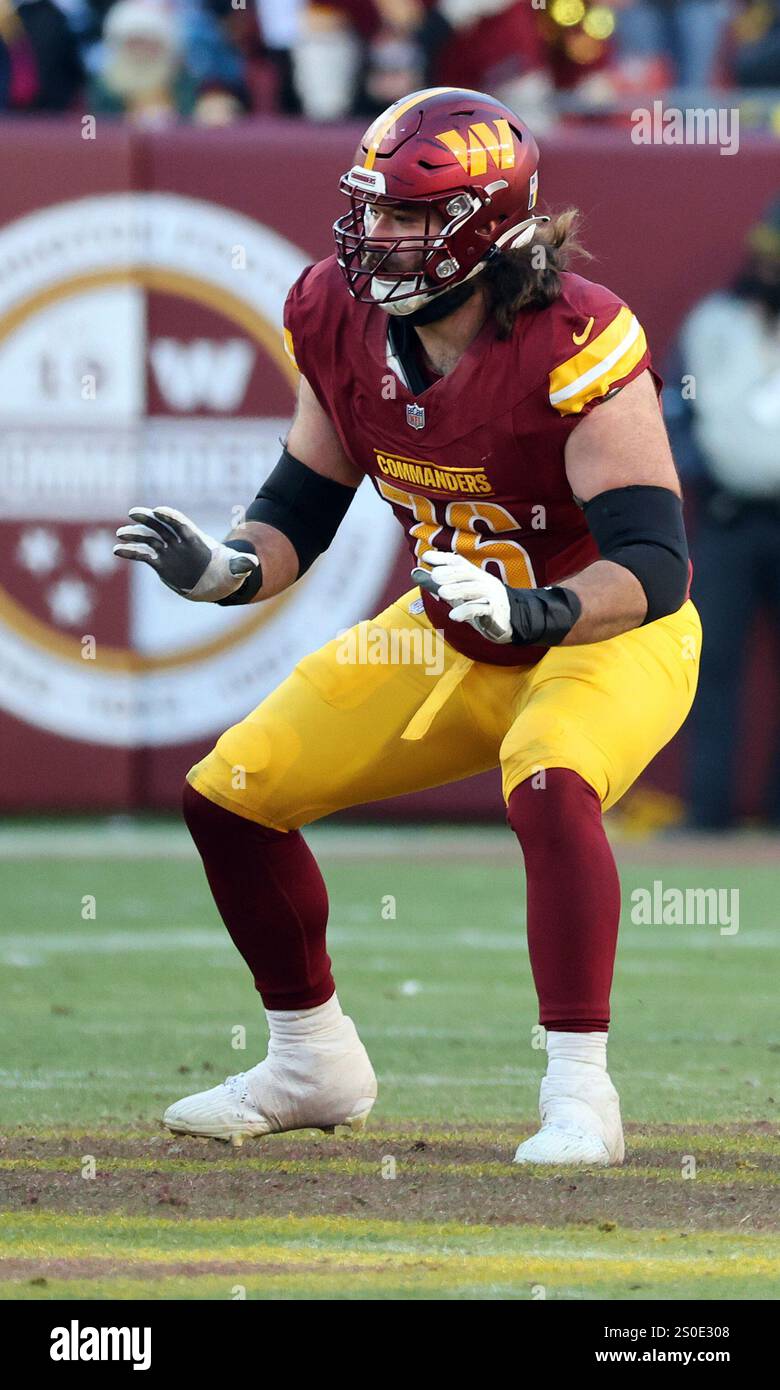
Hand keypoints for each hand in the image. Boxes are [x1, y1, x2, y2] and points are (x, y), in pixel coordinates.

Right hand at [114, 506, 258, 601]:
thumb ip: (241, 564)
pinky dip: (130, 552)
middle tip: (133, 513)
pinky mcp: (160, 563)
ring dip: (135, 535)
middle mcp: (179, 541)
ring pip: (149, 538)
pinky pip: (142, 555)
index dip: (171, 516)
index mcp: (195, 538)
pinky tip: (118, 550)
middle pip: (161, 525)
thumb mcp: (236, 568)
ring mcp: (168, 551)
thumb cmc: (228, 571)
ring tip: (120, 534)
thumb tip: (253, 563)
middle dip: (148, 519)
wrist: (217, 582)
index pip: (181, 523)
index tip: (158, 510)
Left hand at [412, 550, 511, 642]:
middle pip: (466, 573)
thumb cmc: (480, 603)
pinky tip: (454, 616)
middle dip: (450, 573)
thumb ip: (437, 584)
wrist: (510, 620)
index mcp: (473, 574)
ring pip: (473, 589)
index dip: (443, 558)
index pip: (458, 562)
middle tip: (435, 576)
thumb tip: (414, 572)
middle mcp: (482, 581)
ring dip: (457, 590)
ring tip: (442, 593)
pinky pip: (480, 609)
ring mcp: (490, 595)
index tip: (426, 556)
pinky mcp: (494, 611)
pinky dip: (466, 611)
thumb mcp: (457, 593)